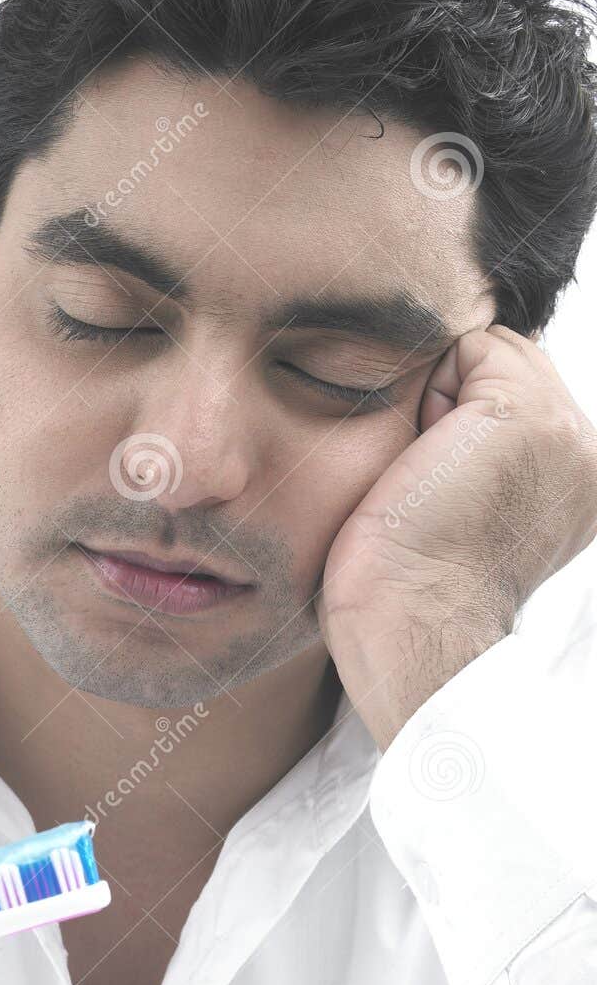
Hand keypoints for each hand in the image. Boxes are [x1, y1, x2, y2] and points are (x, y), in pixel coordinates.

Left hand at [316, 323, 596, 748]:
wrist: (412, 638)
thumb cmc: (405, 601)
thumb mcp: (461, 525)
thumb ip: (476, 466)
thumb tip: (441, 421)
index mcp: (578, 487)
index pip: (513, 399)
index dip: (453, 423)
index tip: (433, 493)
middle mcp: (588, 456)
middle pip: (504, 368)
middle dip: (451, 403)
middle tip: (427, 484)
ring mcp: (566, 432)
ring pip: (486, 354)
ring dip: (438, 399)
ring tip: (426, 476)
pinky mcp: (525, 415)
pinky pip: (467, 346)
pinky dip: (427, 390)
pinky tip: (422, 461)